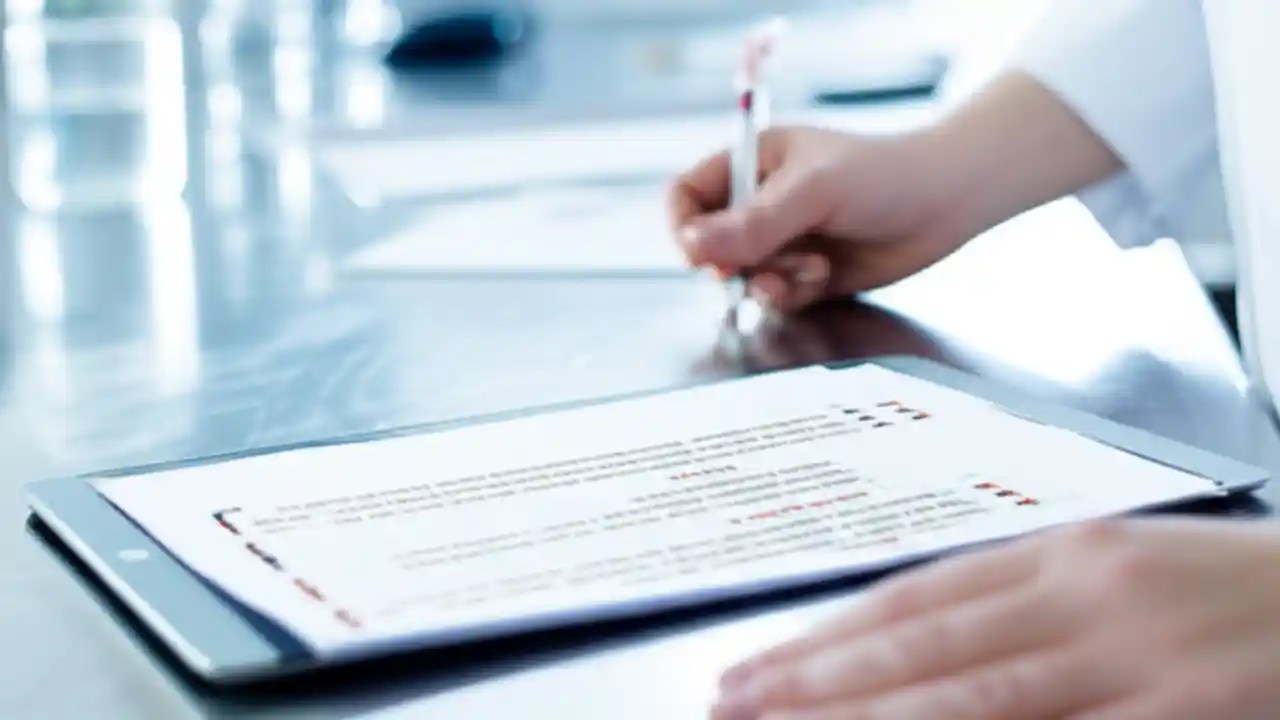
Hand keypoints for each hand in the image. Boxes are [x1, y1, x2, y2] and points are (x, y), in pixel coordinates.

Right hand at [668, 126, 969, 313]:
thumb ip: (752, 224)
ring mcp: (784, 241)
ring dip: (769, 281)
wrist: (947, 203)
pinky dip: (792, 295)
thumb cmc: (884, 176)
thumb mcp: (812, 192)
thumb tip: (692, 247)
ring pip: (743, 277)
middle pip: (710, 245)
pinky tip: (823, 277)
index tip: (699, 254)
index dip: (684, 225)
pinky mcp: (806, 274)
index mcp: (753, 164)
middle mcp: (762, 203)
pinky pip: (774, 298)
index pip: (688, 195)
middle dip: (734, 263)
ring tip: (810, 269)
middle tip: (760, 267)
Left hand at [710, 518, 1279, 719]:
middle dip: (816, 680)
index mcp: (1067, 550)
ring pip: (973, 696)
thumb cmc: (1241, 590)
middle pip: (924, 642)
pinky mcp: (1190, 710)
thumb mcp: (1126, 571)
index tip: (756, 663)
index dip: (828, 633)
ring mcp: (1137, 654)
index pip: (916, 594)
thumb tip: (920, 645)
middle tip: (732, 703)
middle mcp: (1086, 591)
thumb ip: (1027, 601)